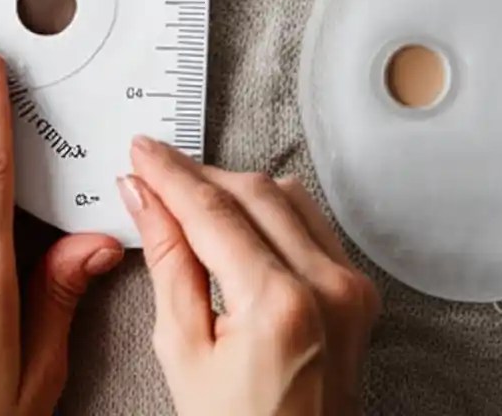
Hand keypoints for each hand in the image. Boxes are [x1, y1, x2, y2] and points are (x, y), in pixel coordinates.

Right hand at [119, 137, 378, 415]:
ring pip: (288, 198)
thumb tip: (144, 199)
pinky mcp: (360, 293)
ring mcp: (352, 288)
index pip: (212, 211)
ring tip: (188, 195)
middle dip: (198, 175)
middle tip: (153, 169)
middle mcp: (327, 286)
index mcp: (278, 305)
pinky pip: (313, 224)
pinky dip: (271, 210)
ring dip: (234, 187)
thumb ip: (167, 262)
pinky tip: (235, 218)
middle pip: (254, 193)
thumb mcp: (182, 350)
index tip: (141, 151)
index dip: (170, 175)